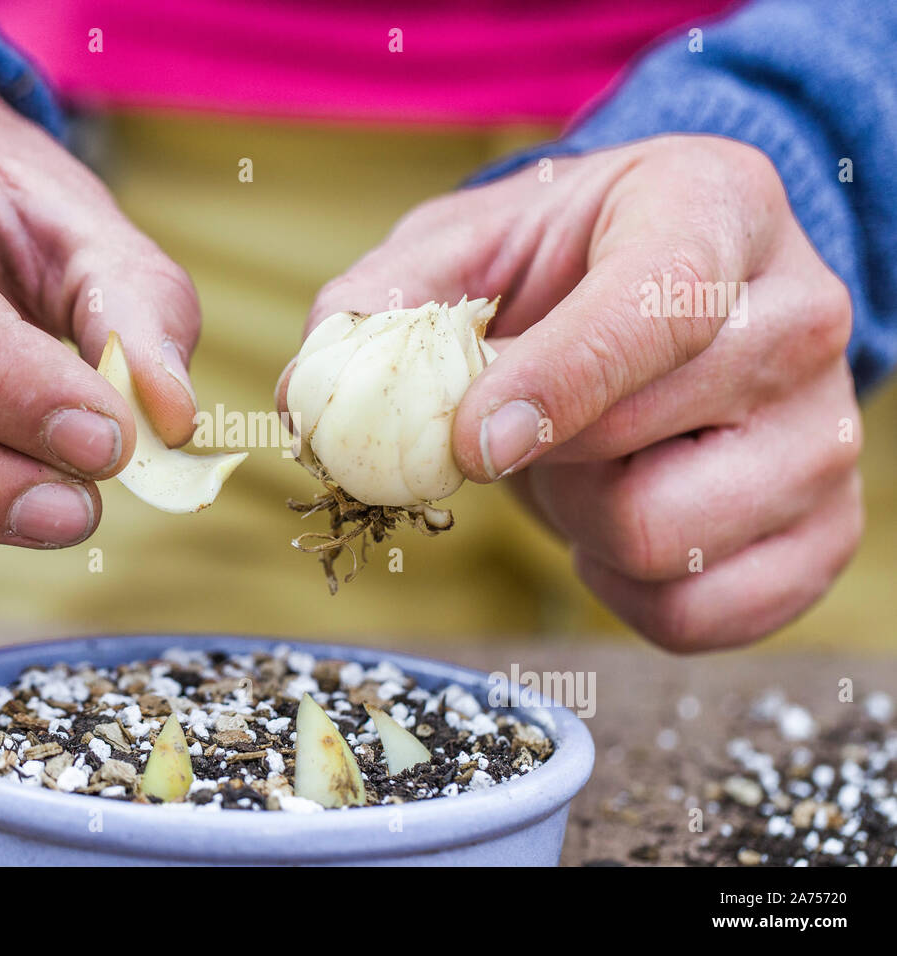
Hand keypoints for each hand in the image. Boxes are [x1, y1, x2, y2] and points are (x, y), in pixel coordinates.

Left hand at [286, 135, 861, 650]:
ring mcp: (824, 435)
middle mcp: (800, 316)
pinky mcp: (823, 533)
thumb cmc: (556, 269)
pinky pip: (697, 615)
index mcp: (714, 210)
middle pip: (634, 442)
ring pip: (664, 537)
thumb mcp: (462, 251)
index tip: (469, 440)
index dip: (552, 386)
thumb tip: (306, 395)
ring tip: (581, 464)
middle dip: (536, 450)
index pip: (653, 311)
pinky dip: (621, 592)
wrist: (659, 300)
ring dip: (579, 518)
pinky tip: (610, 525)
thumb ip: (379, 305)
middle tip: (521, 420)